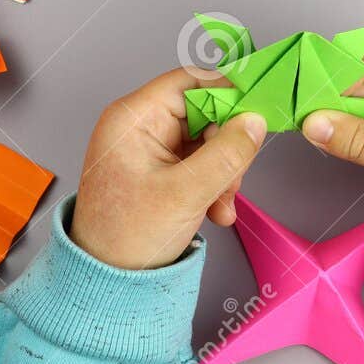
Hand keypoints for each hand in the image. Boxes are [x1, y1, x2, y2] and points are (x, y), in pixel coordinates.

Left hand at [70, 68, 265, 269]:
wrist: (105, 282)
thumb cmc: (125, 237)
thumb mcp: (185, 194)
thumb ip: (226, 155)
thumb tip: (255, 121)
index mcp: (133, 118)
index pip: (191, 82)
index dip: (229, 93)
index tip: (259, 112)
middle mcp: (139, 126)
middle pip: (204, 112)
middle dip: (227, 147)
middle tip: (234, 178)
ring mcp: (149, 148)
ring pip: (206, 140)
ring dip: (223, 172)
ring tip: (222, 203)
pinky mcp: (158, 170)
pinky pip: (198, 163)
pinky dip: (213, 184)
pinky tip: (216, 210)